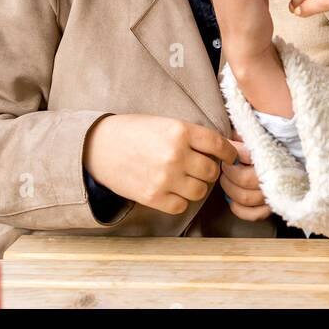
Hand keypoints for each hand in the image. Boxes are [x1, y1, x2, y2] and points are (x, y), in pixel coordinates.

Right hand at [83, 113, 236, 214]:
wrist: (98, 147)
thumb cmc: (133, 132)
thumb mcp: (164, 123)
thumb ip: (191, 135)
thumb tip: (222, 149)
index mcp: (180, 131)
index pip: (218, 144)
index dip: (229, 152)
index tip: (230, 157)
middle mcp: (175, 155)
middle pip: (211, 171)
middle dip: (208, 169)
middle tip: (198, 167)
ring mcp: (165, 178)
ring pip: (200, 191)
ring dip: (196, 186)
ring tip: (183, 179)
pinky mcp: (153, 197)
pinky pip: (181, 205)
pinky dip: (179, 200)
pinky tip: (170, 190)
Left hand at [219, 131, 271, 220]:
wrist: (290, 156)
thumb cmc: (267, 141)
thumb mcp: (256, 131)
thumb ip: (244, 135)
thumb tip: (228, 142)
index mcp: (272, 153)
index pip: (246, 155)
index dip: (233, 154)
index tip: (228, 152)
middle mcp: (275, 175)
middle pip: (244, 180)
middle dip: (228, 173)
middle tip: (225, 166)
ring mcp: (275, 193)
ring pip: (246, 198)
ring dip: (230, 189)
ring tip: (228, 179)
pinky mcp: (272, 207)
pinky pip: (254, 214)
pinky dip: (239, 209)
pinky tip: (232, 200)